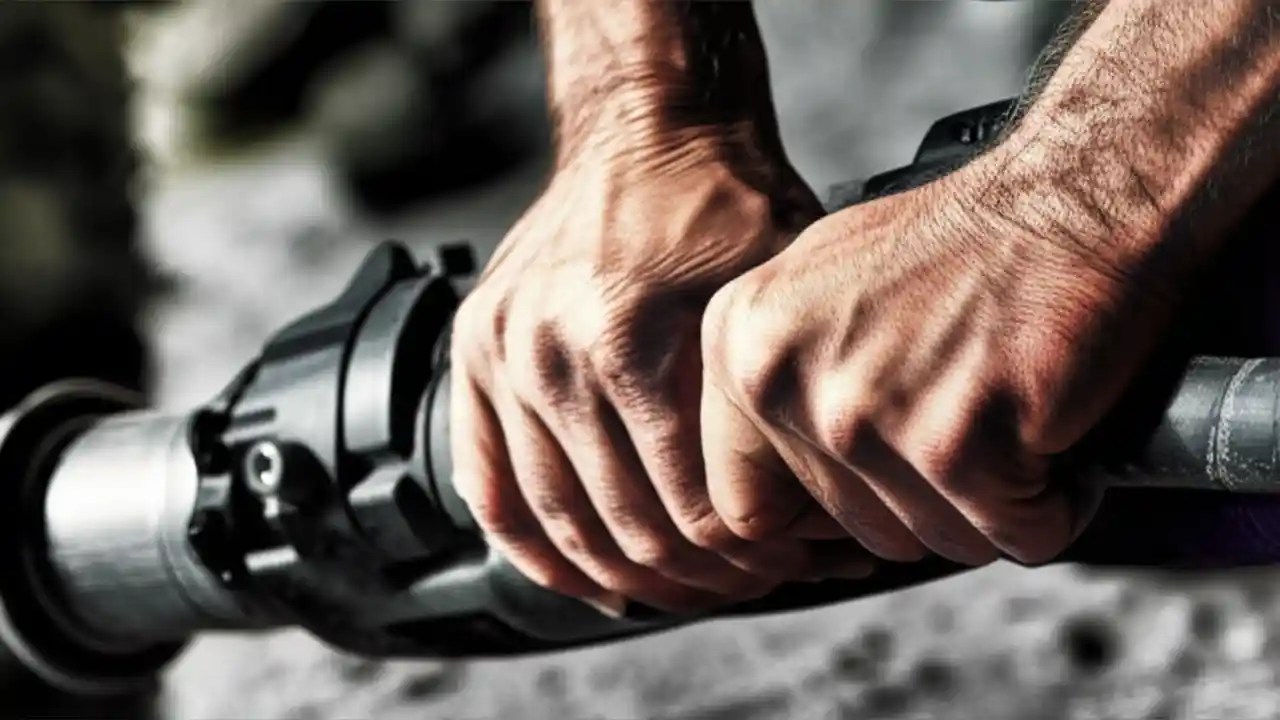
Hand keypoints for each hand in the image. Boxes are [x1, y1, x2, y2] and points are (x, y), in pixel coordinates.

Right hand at [449, 125, 867, 612]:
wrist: (644, 132)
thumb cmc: (727, 206)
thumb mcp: (777, 296)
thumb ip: (770, 408)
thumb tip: (799, 527)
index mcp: (629, 341)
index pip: (692, 511)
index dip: (747, 557)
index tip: (782, 564)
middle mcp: (551, 356)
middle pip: (627, 529)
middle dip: (696, 577)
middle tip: (741, 583)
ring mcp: (502, 358)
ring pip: (559, 524)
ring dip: (624, 575)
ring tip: (677, 585)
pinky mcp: (472, 355)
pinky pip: (487, 489)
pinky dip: (533, 553)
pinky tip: (582, 578)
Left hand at [700, 154, 1179, 567]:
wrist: (1076, 196)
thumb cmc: (967, 247)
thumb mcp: (825, 298)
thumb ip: (784, 388)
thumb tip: (772, 492)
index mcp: (737, 349)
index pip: (745, 509)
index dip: (821, 520)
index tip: (879, 490)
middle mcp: (779, 382)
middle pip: (857, 534)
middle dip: (930, 498)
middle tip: (971, 417)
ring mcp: (860, 413)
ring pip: (937, 541)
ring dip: (995, 502)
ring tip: (1010, 411)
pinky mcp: (952, 443)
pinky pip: (1016, 536)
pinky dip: (1057, 502)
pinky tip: (1054, 425)